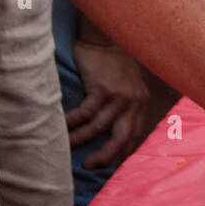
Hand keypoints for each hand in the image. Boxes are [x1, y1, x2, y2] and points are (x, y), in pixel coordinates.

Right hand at [68, 41, 149, 168]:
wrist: (105, 37)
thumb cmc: (112, 63)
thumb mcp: (127, 85)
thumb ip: (124, 106)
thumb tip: (111, 130)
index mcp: (141, 102)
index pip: (135, 134)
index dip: (123, 153)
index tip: (111, 168)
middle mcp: (133, 101)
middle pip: (122, 137)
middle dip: (106, 156)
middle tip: (90, 166)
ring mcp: (119, 95)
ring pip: (99, 127)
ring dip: (82, 139)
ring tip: (68, 145)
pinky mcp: (103, 88)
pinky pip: (86, 112)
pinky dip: (74, 122)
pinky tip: (64, 126)